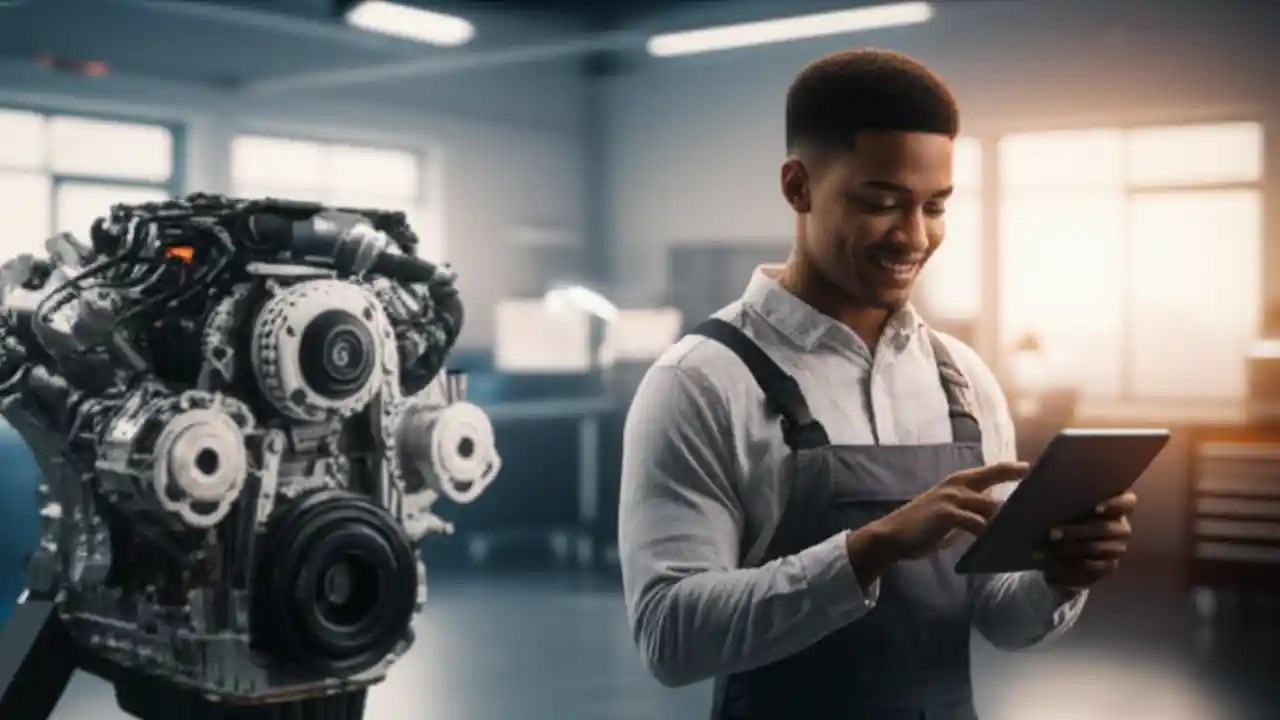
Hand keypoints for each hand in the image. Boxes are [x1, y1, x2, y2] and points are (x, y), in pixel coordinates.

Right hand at [846, 462, 1028, 587]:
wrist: (892, 536)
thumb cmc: (922, 528)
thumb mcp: (949, 514)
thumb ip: (971, 512)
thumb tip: (997, 519)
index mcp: (958, 482)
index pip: (991, 471)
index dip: (1012, 469)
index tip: (1032, 468)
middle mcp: (956, 485)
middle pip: (994, 476)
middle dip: (1017, 477)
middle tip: (1041, 485)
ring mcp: (951, 498)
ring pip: (990, 505)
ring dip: (1008, 517)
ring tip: (1026, 526)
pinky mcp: (947, 514)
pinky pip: (977, 523)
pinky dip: (989, 533)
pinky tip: (1000, 543)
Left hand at [1035, 491, 1137, 591]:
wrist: (1058, 544)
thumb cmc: (1061, 511)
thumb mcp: (1060, 498)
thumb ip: (1060, 488)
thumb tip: (1036, 473)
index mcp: (1116, 505)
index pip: (1128, 502)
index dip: (1115, 504)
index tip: (1095, 508)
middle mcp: (1121, 528)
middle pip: (1106, 530)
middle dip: (1076, 532)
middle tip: (1051, 534)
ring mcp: (1116, 550)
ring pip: (1095, 551)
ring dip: (1066, 552)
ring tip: (1040, 552)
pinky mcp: (1106, 569)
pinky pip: (1090, 571)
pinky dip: (1066, 569)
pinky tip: (1048, 567)